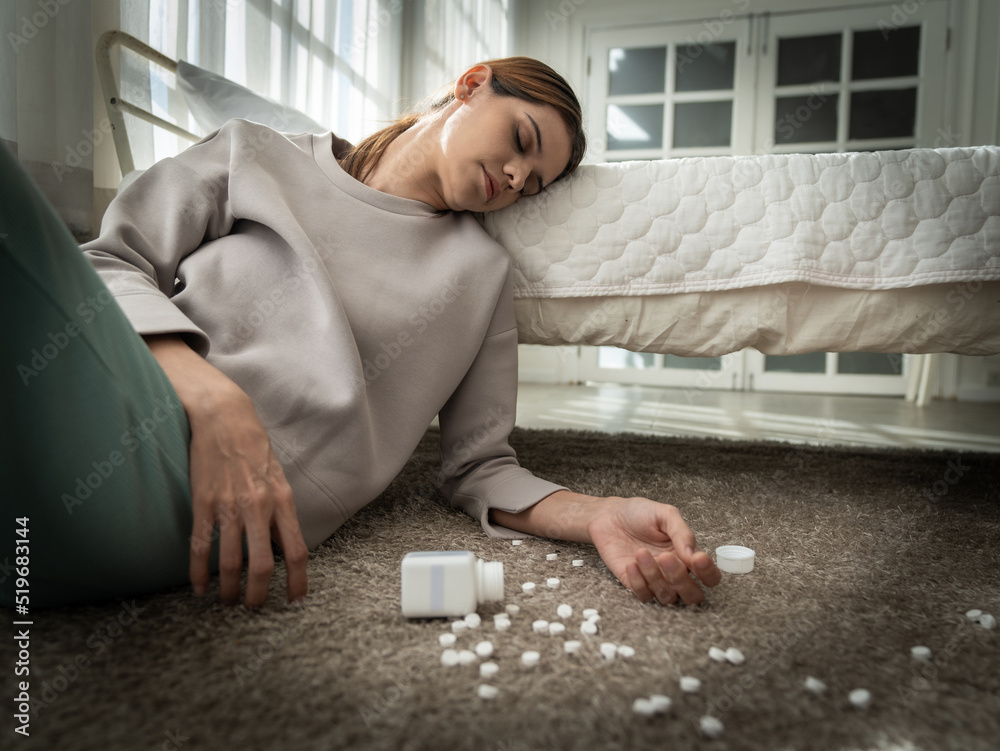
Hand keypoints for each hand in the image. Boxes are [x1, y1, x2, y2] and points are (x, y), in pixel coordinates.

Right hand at [145, 336, 308, 606]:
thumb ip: (281, 512)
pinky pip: (201, 547)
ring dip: (230, 590)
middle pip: (262, 565)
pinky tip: (199, 588)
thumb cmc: (254, 449)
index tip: (294, 600)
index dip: (297, 581)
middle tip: (254, 609)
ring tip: (228, 603)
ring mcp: (229, 507)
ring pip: (230, 562)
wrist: (225, 418)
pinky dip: (198, 573)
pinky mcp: (203, 504)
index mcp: (282, 501)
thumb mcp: (278, 479)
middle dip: (258, 595)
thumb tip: (282, 546)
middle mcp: (258, 507)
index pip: (296, 551)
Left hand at [587, 496, 720, 605]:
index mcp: (687, 556)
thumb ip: (682, 533)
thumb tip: (693, 555)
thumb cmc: (640, 513)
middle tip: (665, 557)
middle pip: (692, 595)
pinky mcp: (635, 585)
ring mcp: (655, 581)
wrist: (609, 515)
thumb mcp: (665, 514)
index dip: (708, 573)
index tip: (698, 558)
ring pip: (668, 597)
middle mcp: (675, 573)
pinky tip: (631, 563)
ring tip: (641, 552)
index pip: (710, 576)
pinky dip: (638, 582)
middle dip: (681, 579)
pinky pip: (644, 596)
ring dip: (655, 576)